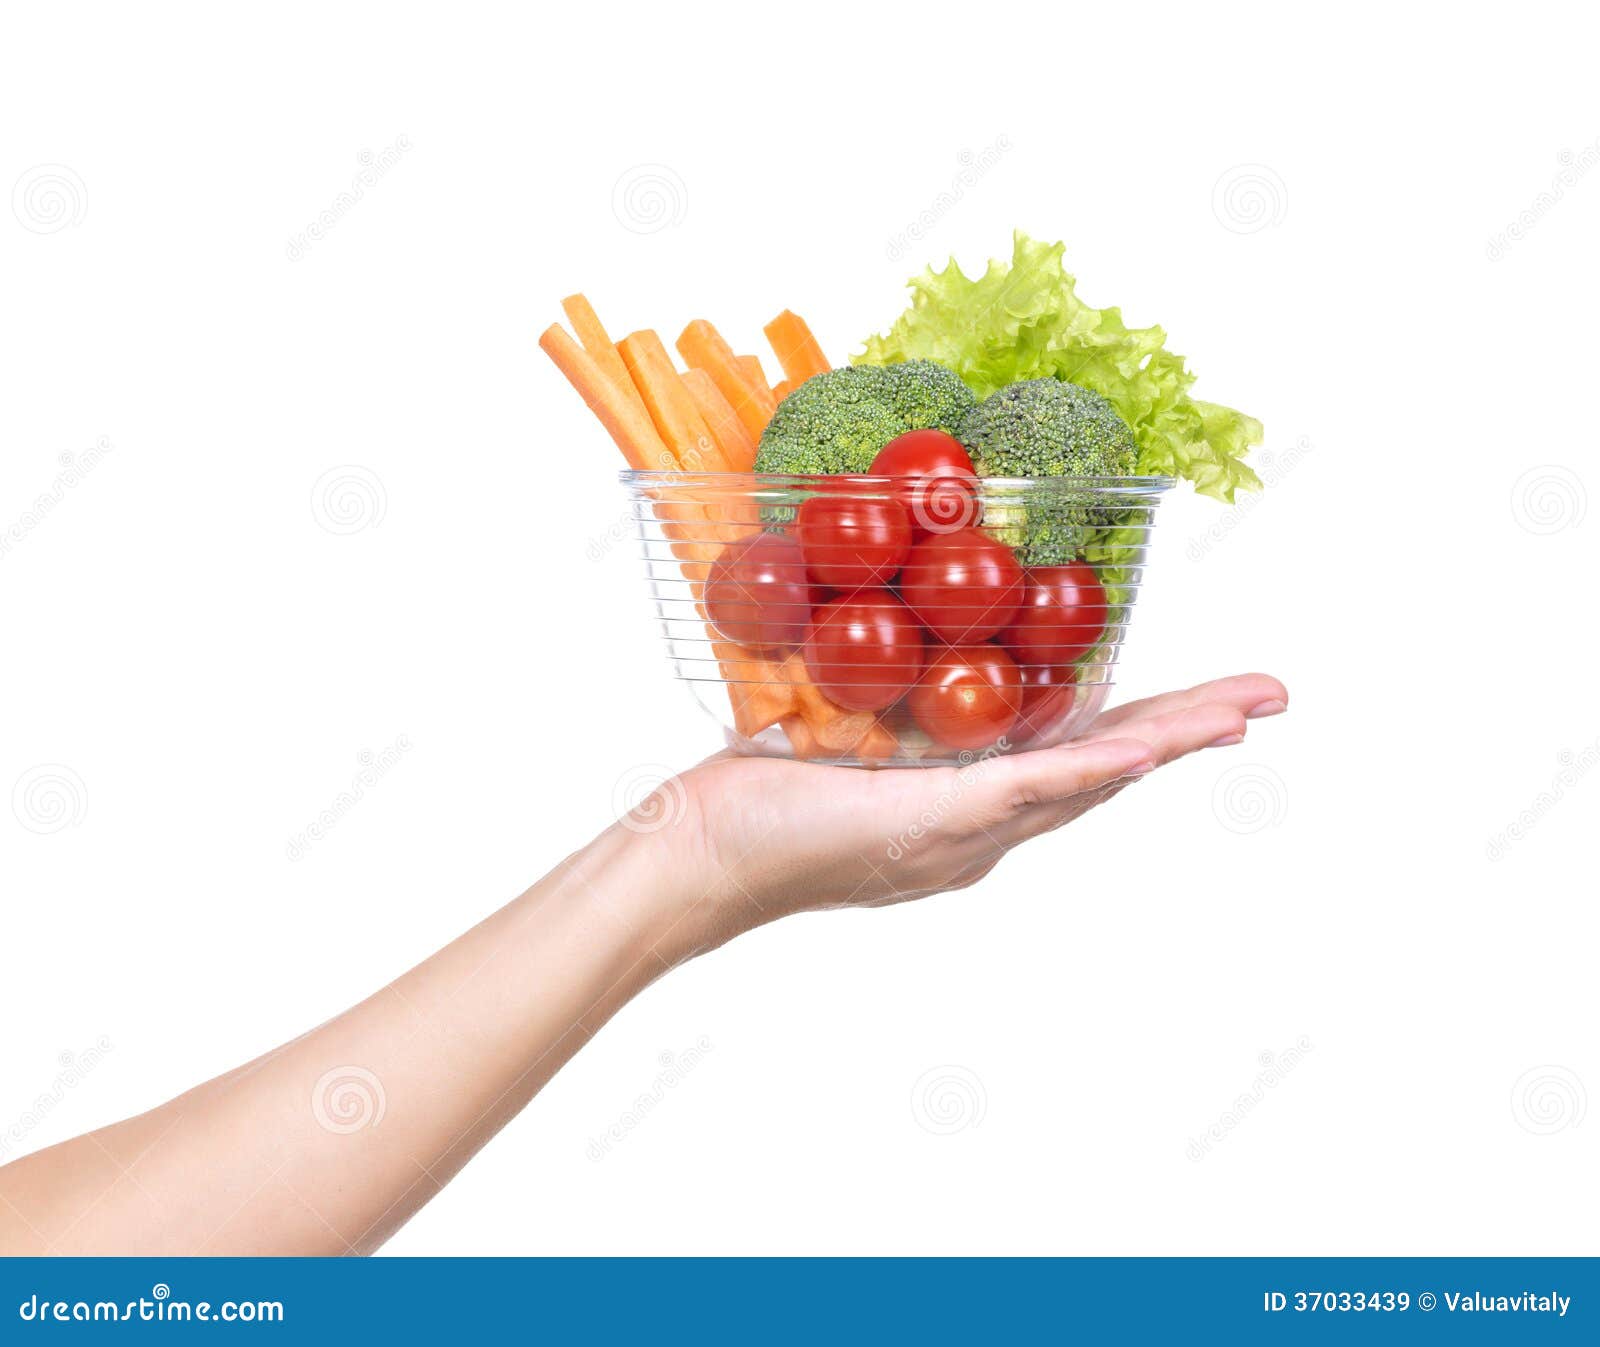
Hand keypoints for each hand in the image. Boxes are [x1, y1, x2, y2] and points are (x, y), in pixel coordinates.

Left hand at [645, 673, 1286, 943]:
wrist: (701, 853)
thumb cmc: (753, 792)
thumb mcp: (836, 726)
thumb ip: (882, 689)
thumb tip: (890, 615)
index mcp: (966, 803)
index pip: (1071, 754)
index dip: (1142, 724)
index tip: (1205, 694)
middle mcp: (981, 829)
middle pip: (1105, 773)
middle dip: (1189, 730)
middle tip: (1267, 695)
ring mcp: (965, 834)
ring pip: (1086, 783)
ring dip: (1166, 743)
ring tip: (1240, 712)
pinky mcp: (936, 827)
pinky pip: (1028, 794)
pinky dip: (1091, 774)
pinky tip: (1144, 752)